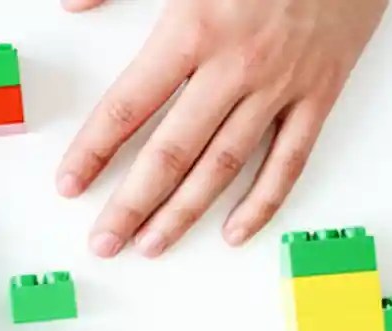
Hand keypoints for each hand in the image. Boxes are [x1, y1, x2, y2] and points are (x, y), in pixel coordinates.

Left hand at [58, 0, 386, 256]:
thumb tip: (71, 6)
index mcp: (193, 28)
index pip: (128, 106)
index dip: (94, 151)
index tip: (70, 184)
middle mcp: (235, 66)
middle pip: (171, 152)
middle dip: (132, 204)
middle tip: (104, 241)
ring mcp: (281, 85)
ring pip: (223, 165)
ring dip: (184, 213)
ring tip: (151, 245)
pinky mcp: (321, 93)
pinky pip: (289, 160)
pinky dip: (263, 202)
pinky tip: (234, 231)